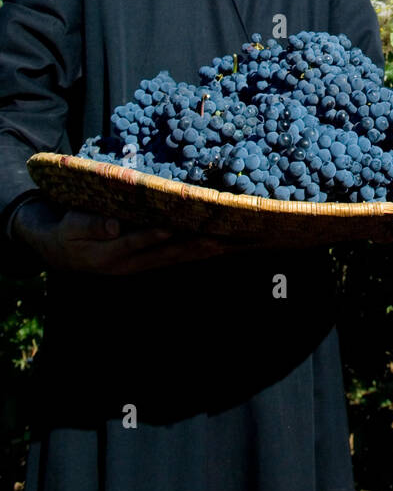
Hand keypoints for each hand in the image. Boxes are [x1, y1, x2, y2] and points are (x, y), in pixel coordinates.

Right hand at [13, 201, 235, 274]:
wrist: (64, 253)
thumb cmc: (69, 233)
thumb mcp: (72, 226)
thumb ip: (91, 225)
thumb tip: (112, 226)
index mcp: (109, 254)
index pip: (135, 243)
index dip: (152, 236)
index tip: (171, 228)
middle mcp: (130, 264)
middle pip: (166, 254)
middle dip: (193, 245)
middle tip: (219, 238)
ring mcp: (141, 265)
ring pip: (176, 258)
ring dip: (202, 252)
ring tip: (228, 243)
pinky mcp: (148, 262)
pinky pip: (176, 258)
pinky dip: (197, 253)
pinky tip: (217, 247)